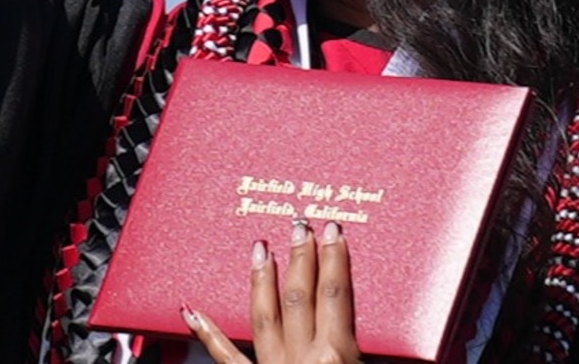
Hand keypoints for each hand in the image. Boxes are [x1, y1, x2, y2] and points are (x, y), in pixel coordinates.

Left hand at [184, 219, 361, 363]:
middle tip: (299, 226)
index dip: (334, 259)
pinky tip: (191, 311)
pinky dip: (206, 332)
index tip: (332, 231)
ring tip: (259, 248)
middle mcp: (300, 357)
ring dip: (262, 278)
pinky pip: (224, 355)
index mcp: (335, 355)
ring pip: (263, 315)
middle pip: (299, 295)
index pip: (335, 294)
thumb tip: (386, 332)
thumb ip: (375, 352)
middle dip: (301, 257)